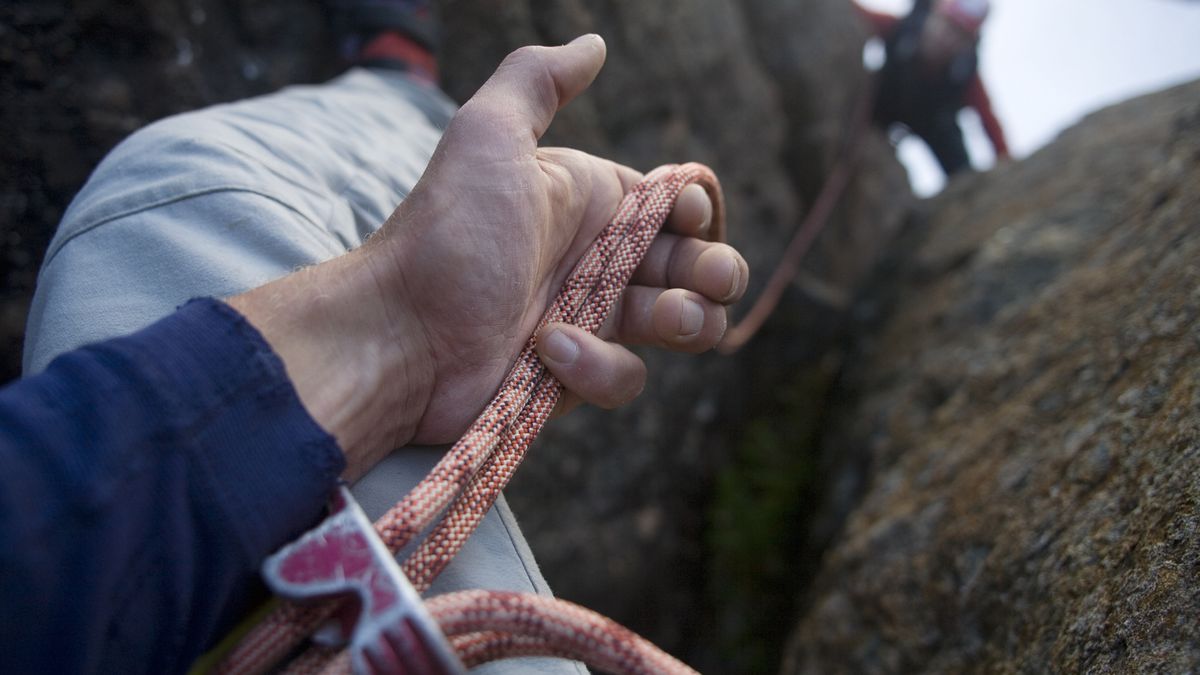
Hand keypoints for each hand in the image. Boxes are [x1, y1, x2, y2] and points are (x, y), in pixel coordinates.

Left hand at [230, 35, 747, 478]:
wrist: (395, 332)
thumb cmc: (446, 232)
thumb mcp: (487, 135)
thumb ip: (538, 79)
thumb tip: (594, 43)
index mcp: (590, 203)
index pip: (675, 207)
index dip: (696, 212)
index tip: (683, 214)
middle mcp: (596, 260)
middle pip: (692, 267)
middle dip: (716, 271)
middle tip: (710, 278)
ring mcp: (588, 321)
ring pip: (677, 326)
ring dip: (689, 321)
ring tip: (671, 317)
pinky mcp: (572, 377)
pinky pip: (624, 377)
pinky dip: (600, 366)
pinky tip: (550, 350)